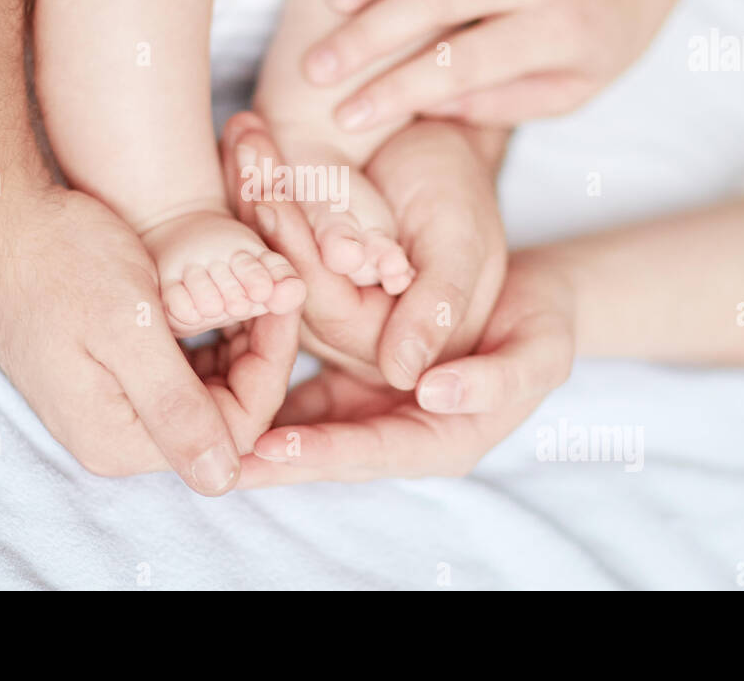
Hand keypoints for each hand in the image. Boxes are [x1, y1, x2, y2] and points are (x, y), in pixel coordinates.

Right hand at [0, 186, 298, 495]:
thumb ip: (175, 407)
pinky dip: (209, 330)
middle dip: (258, 351)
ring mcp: (113, 401)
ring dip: (238, 337)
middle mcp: (116, 432)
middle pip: (223, 410)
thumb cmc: (55, 262)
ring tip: (254, 279)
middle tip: (277, 284)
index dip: (273, 368)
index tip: (288, 299)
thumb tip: (225, 482)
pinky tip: (218, 289)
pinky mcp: (111, 369)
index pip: (234, 431)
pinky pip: (182, 364)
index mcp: (119, 438)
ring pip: (207, 384)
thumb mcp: (126, 328)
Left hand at [221, 112, 505, 389]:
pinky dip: (252, 180)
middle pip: (288, 280)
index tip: (270, 197)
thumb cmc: (462, 195)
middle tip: (251, 152)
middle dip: (266, 212)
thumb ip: (438, 306)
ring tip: (245, 131)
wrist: (444, 153)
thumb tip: (404, 375)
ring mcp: (313, 295)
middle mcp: (345, 330)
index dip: (299, 256)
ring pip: (268, 251)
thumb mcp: (462, 246)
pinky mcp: (293, 261)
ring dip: (251, 188)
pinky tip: (241, 135)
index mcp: (392, 341)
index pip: (331, 310)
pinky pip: (264, 228)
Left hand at [237, 249, 576, 484]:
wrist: (525, 290)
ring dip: (253, 416)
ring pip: (301, 416)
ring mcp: (365, 404)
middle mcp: (393, 429)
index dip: (321, 453)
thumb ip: (495, 379)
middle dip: (268, 451)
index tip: (271, 449)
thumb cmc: (542, 323)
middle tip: (213, 450)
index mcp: (439, 441)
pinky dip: (264, 374)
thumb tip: (432, 393)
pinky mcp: (346, 373)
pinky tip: (221, 365)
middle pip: (322, 446)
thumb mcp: (540, 352)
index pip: (371, 454)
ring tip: (200, 415)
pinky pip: (299, 379)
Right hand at [305, 0, 686, 127]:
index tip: (345, 115)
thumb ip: (504, 102)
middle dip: (368, 37)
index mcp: (556, 32)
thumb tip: (431, 101)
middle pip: (440, 1)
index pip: (462, 67)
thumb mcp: (570, 90)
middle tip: (313, 66)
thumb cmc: (600, 35)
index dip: (398, 93)